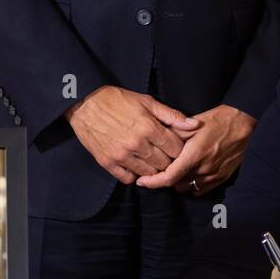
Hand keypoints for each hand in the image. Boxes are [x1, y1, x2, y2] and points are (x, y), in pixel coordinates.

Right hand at [66, 86, 197, 182]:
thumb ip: (172, 116)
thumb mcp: (147, 102)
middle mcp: (137, 144)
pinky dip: (134, 174)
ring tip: (149, 158)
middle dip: (167, 160)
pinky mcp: (108, 162)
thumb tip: (194, 125)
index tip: (174, 145)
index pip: (176, 150)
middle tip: (163, 153)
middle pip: (164, 164)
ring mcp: (121, 155)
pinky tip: (134, 163)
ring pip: (148, 173)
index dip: (178, 149)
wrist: (85, 103)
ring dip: (152, 168)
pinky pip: (128, 178)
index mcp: (149, 127)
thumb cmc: (117, 100)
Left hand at [135, 104, 255, 194]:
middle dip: (166, 179)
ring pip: (188, 188)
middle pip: (176, 184)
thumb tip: (156, 140)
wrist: (244, 123)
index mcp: (194, 154)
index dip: (153, 182)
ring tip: (177, 170)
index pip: (169, 177)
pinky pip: (201, 189)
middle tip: (162, 169)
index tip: (142, 182)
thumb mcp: (194, 122)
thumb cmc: (219, 120)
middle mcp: (203, 168)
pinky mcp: (222, 177)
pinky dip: (192, 185)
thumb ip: (174, 133)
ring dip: (179, 182)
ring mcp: (214, 175)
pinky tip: (190, 174)